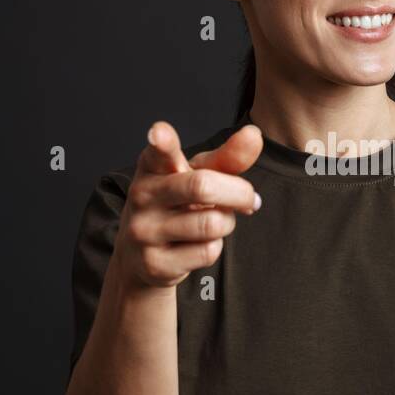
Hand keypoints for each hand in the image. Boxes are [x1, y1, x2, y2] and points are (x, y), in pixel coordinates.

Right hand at [114, 120, 262, 289]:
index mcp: (153, 167)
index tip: (160, 131)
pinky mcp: (154, 263)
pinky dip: (215, 247)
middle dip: (239, 193)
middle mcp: (142, 195)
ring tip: (215, 222)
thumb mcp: (198, 176)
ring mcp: (144, 230)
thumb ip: (226, 158)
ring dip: (227, 223)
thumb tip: (254, 135)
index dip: (161, 141)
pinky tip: (198, 245)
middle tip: (250, 198)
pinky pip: (207, 252)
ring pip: (212, 223)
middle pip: (202, 187)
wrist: (141, 256)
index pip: (158, 152)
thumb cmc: (177, 204)